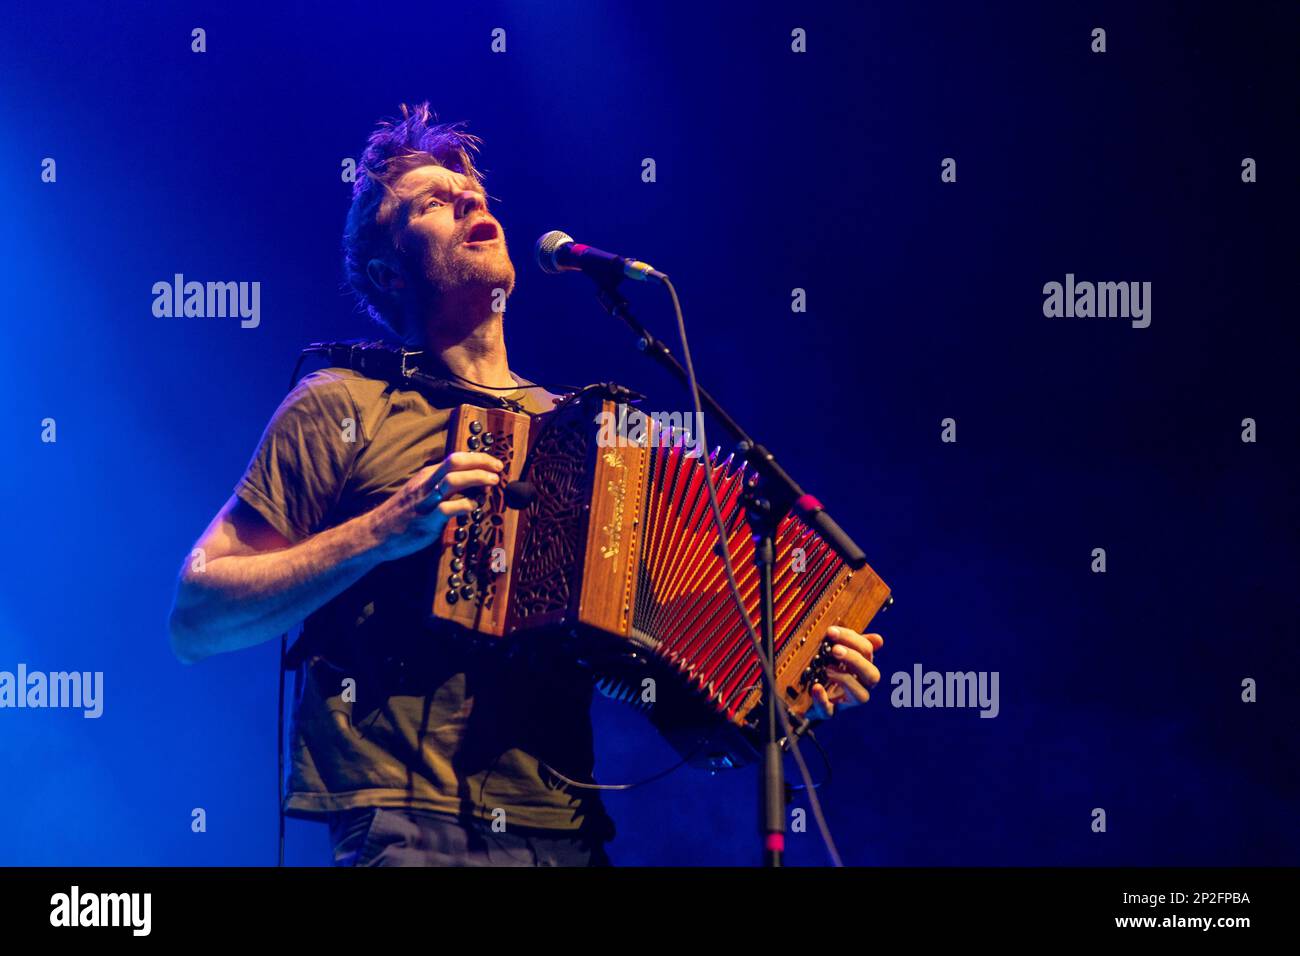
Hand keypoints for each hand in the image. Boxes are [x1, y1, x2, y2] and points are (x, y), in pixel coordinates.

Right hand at [366, 451, 502, 560]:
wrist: (376, 533)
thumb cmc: (402, 514)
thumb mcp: (421, 492)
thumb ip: (442, 486)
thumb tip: (472, 484)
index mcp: (427, 476)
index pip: (456, 458)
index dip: (479, 458)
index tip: (494, 463)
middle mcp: (427, 484)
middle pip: (456, 462)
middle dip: (481, 462)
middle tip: (498, 470)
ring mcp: (426, 501)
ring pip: (453, 480)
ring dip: (477, 479)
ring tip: (492, 483)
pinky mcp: (427, 520)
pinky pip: (448, 508)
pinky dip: (465, 505)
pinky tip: (473, 506)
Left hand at [809, 626, 883, 719]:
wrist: (806, 697)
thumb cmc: (827, 670)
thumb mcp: (838, 655)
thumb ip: (853, 643)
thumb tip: (878, 639)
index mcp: (864, 667)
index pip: (867, 651)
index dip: (852, 639)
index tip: (831, 631)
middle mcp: (862, 686)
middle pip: (872, 675)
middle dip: (855, 660)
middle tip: (835, 649)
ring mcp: (848, 702)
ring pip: (861, 696)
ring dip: (844, 678)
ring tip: (826, 668)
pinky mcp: (829, 713)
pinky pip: (829, 711)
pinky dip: (822, 699)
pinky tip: (816, 687)